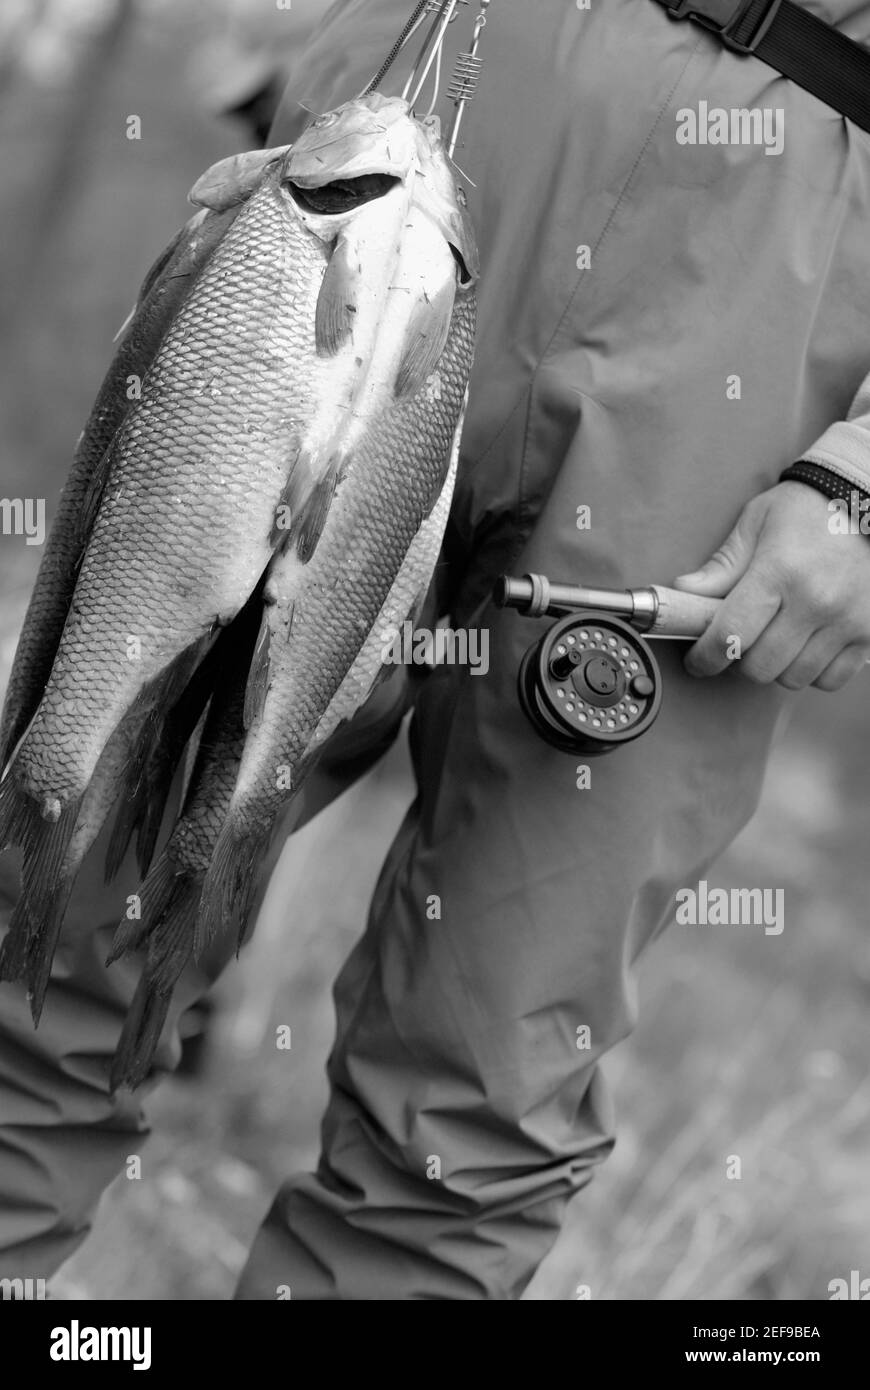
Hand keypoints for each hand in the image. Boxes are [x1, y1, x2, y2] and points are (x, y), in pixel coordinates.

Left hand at [674, 482, 869, 690]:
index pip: (730, 635)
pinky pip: (829, 680)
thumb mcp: (756, 523)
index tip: (698, 662)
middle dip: (738, 664)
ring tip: (772, 641)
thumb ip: (721, 565)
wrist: (867, 501)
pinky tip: (804, 647)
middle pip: (760, 668)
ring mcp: (846, 621)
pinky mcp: (869, 633)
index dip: (705, 658)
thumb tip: (684, 592)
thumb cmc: (809, 509)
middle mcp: (816, 601)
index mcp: (779, 572)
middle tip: (735, 646)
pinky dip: (811, 672)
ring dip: (775, 668)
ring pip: (793, 679)